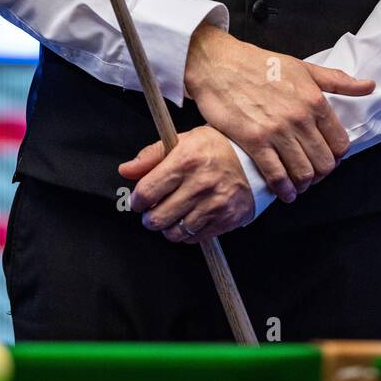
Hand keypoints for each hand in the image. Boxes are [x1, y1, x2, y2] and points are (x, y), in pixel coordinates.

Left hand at [119, 126, 254, 243]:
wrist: (254, 161)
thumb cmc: (215, 149)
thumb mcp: (183, 141)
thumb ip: (151, 156)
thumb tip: (125, 170)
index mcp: (186, 159)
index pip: (146, 192)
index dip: (137, 200)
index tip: (139, 200)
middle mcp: (200, 183)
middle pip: (157, 218)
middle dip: (149, 217)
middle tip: (154, 210)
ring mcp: (214, 204)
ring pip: (174, 233)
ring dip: (168, 227)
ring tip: (172, 214)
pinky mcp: (225, 220)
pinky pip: (193, 239)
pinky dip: (186, 232)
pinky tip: (190, 217)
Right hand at [182, 23, 375, 203]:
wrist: (220, 64)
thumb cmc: (260, 64)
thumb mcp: (304, 68)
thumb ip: (338, 81)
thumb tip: (369, 86)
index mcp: (315, 101)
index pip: (340, 143)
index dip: (337, 156)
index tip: (329, 158)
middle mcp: (300, 118)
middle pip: (324, 163)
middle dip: (321, 174)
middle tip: (313, 174)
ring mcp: (277, 132)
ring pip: (303, 173)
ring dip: (303, 185)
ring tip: (299, 185)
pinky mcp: (254, 141)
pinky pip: (276, 175)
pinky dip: (283, 189)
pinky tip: (284, 192)